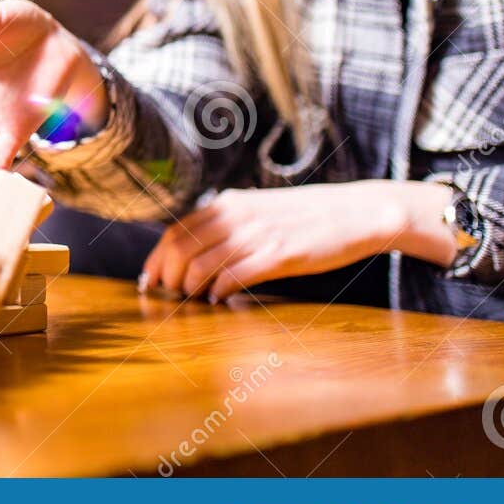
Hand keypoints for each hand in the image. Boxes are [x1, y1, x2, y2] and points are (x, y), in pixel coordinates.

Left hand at [139, 181, 410, 302]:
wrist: (354, 212)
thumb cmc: (304, 216)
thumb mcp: (257, 209)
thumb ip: (227, 223)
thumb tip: (195, 247)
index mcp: (228, 203)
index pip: (175, 231)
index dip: (156, 258)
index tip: (149, 280)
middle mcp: (236, 215)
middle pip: (181, 249)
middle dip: (168, 276)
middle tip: (168, 295)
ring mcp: (257, 234)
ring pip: (202, 265)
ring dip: (190, 287)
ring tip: (194, 299)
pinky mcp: (280, 254)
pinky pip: (235, 276)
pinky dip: (219, 291)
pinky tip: (219, 300)